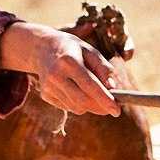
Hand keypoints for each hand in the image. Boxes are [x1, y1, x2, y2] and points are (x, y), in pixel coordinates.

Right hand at [0, 21, 120, 115]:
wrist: (42, 48)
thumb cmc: (73, 49)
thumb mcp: (90, 51)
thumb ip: (103, 68)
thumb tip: (112, 88)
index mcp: (68, 61)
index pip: (89, 85)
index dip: (104, 100)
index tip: (117, 111)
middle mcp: (56, 75)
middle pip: (83, 101)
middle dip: (100, 107)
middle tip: (111, 107)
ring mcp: (48, 86)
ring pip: (76, 108)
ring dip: (89, 105)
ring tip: (92, 93)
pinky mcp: (45, 94)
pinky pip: (67, 107)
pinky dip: (77, 104)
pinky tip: (76, 90)